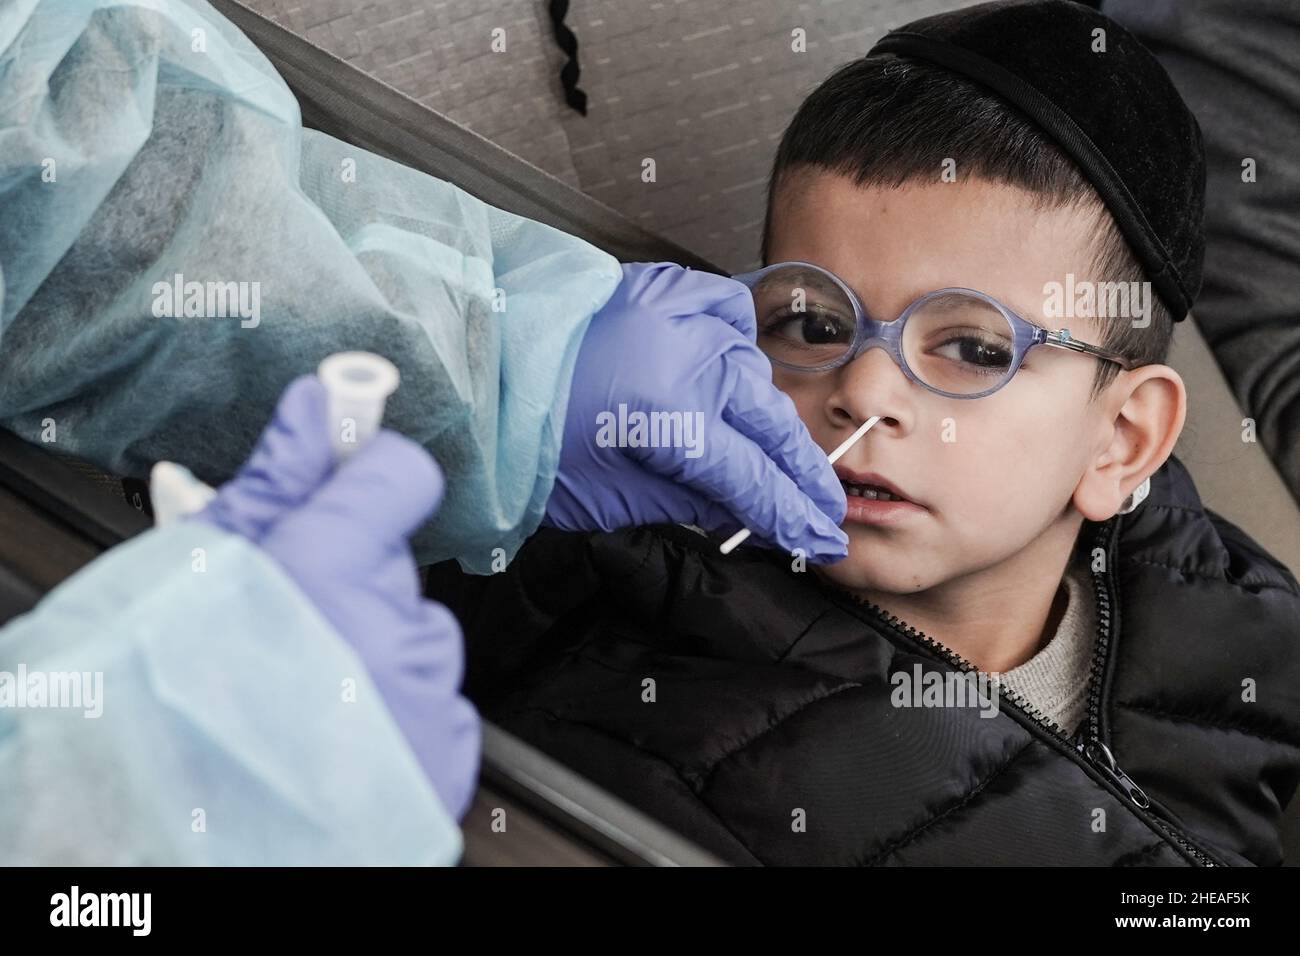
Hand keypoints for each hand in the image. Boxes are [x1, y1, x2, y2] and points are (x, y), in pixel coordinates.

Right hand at [198, 376, 479, 819]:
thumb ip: (271, 486)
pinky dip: (397, 718)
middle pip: (396, 571)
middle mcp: (391, 623)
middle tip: (285, 634)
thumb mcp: (200, 576)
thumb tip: (314, 407)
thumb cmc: (179, 695)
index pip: (400, 474)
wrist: (194, 840)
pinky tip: (338, 741)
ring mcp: (424, 691)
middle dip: (351, 591)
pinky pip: (437, 705)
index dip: (372, 479)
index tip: (351, 484)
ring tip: (302, 700)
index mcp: (329, 566)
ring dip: (373, 660)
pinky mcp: (446, 748)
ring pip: (415, 641)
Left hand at [545, 261, 848, 559]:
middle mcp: (685, 359)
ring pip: (753, 371)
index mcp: (668, 418)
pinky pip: (724, 309)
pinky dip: (734, 338)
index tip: (819, 537)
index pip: (754, 479)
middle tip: (822, 506)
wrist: (479, 374)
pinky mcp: (659, 290)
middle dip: (801, 475)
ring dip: (766, 415)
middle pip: (770, 426)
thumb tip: (745, 510)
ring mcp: (676, 317)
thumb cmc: (524, 439)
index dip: (792, 516)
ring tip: (772, 451)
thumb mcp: (609, 497)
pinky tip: (730, 366)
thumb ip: (691, 503)